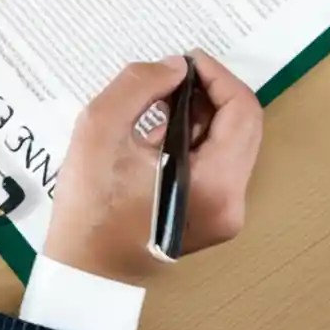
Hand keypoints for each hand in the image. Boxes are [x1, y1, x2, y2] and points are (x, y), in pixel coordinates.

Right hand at [44, 51, 262, 283]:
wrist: (86, 269)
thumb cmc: (90, 207)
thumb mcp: (100, 129)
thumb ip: (140, 84)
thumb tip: (175, 67)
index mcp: (213, 184)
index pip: (241, 111)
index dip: (217, 75)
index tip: (185, 60)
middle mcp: (231, 202)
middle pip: (242, 125)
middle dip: (211, 91)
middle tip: (173, 75)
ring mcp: (225, 212)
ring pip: (231, 141)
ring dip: (202, 112)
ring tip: (160, 100)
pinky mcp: (213, 214)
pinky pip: (217, 161)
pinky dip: (196, 136)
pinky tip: (161, 129)